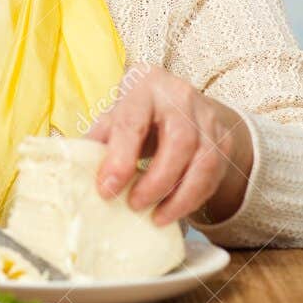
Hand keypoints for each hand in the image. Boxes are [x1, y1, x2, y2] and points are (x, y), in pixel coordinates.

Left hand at [86, 64, 253, 224]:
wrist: (180, 103)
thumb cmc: (137, 113)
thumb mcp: (114, 117)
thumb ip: (99, 141)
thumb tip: (79, 174)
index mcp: (144, 84)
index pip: (133, 121)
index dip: (120, 159)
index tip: (107, 190)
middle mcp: (180, 95)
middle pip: (179, 141)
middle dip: (156, 181)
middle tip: (135, 205)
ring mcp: (207, 116)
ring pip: (204, 161)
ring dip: (179, 197)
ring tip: (156, 217)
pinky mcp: (224, 139)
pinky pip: (214, 175)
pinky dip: (193, 199)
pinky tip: (173, 211)